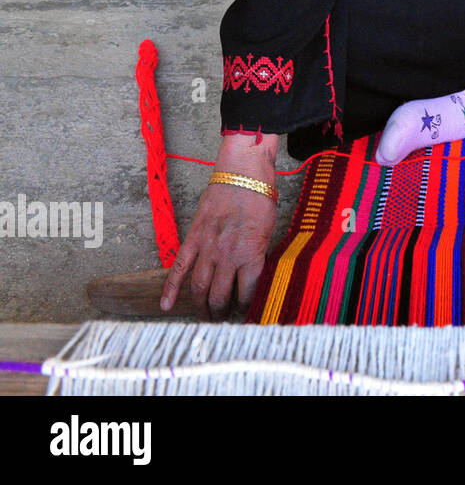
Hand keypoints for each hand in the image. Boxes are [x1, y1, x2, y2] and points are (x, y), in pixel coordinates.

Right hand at [161, 132, 279, 320]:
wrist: (243, 173)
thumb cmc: (261, 200)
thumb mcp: (269, 232)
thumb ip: (258, 257)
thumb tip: (253, 278)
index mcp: (251, 255)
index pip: (246, 294)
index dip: (245, 308)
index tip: (245, 314)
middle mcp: (228, 256)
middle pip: (220, 297)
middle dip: (221, 313)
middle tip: (223, 321)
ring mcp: (208, 248)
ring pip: (199, 288)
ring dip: (200, 306)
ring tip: (204, 317)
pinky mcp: (193, 239)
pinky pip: (179, 268)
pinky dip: (171, 289)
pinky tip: (166, 306)